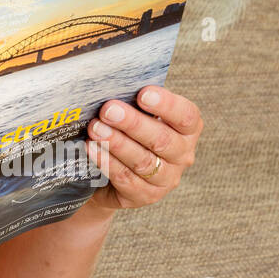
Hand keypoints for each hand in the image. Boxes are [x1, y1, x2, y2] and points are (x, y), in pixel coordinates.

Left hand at [84, 85, 201, 212]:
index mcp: (186, 129)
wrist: (110, 173)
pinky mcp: (145, 196)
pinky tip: (92, 149)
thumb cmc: (126, 131)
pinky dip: (107, 162)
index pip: (186, 116)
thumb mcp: (136, 113)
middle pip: (162, 139)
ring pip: (143, 161)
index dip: (166, 105)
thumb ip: (132, 100)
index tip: (143, 93)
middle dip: (133, 123)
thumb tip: (111, 81)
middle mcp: (182, 155)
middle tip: (108, 110)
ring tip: (95, 128)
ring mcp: (166, 179)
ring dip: (117, 144)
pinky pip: (126, 179)